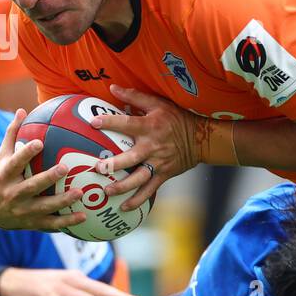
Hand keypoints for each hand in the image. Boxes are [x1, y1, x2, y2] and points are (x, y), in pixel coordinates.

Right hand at [0, 108, 87, 231]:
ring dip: (63, 201)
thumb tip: (21, 110)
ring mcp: (23, 211)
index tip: (39, 142)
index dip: (25, 153)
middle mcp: (13, 194)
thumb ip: (13, 135)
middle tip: (65, 167)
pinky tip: (84, 216)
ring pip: (44, 206)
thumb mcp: (2, 158)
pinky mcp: (33, 223)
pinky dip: (68, 222)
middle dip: (48, 178)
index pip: (15, 163)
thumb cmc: (1, 178)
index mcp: (4, 176)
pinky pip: (52, 223)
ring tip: (80, 192)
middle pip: (31, 186)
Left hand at [89, 85, 199, 210]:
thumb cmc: (177, 118)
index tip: (93, 123)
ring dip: (123, 186)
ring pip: (139, 178)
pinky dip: (137, 200)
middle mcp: (152, 147)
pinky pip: (150, 190)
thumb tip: (112, 88)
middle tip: (99, 168)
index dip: (110, 122)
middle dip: (115, 164)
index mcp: (150, 127)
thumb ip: (135, 97)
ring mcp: (158, 163)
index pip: (127, 124)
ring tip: (108, 191)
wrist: (201, 139)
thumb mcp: (159, 103)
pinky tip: (124, 207)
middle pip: (131, 158)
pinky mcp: (164, 175)